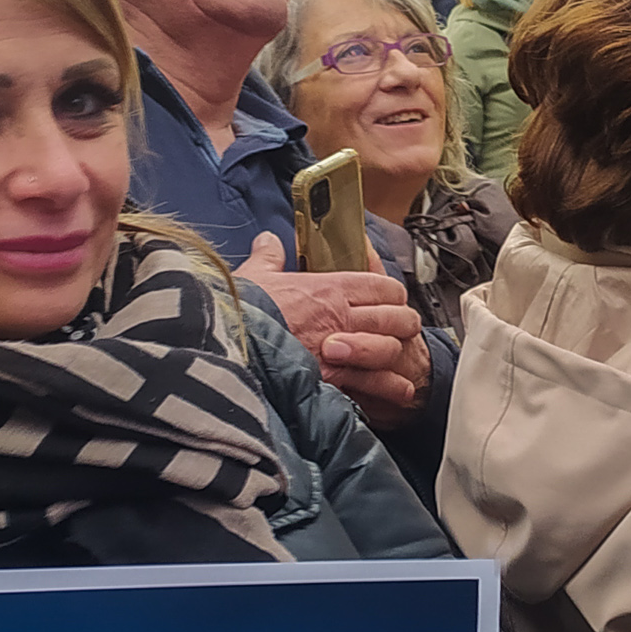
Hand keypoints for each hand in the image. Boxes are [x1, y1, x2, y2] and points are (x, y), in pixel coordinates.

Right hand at [238, 235, 430, 419]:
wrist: (227, 347)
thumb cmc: (240, 312)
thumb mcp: (254, 277)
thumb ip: (268, 258)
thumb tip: (268, 241)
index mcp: (329, 289)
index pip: (381, 285)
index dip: (391, 293)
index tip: (388, 299)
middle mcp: (343, 318)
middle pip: (397, 316)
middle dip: (403, 323)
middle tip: (400, 330)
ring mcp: (342, 351)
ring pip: (392, 349)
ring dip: (398, 356)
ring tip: (401, 364)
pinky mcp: (334, 380)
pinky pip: (374, 382)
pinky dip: (389, 387)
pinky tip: (397, 390)